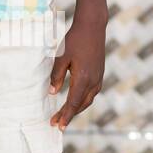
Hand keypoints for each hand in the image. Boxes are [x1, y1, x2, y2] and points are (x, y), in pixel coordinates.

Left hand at [48, 10, 105, 129]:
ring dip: (76, 109)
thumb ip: (56, 76)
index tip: (57, 125)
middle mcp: (93, 81)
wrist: (93, 26)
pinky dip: (82, 101)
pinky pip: (91, 93)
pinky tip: (75, 101)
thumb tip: (52, 93)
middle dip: (68, 115)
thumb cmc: (75, 40)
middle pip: (80, 105)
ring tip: (64, 115)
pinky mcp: (100, 74)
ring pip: (87, 100)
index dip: (64, 116)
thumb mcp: (62, 57)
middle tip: (56, 123)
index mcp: (83, 79)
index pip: (72, 103)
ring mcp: (98, 78)